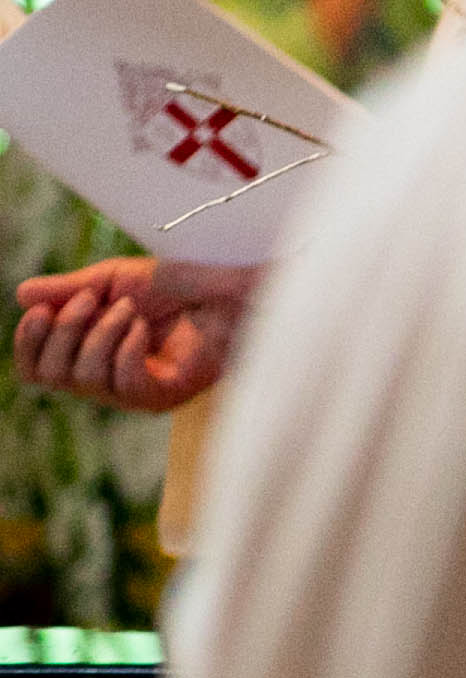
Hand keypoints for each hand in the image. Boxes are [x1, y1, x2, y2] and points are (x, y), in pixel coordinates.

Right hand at [14, 256, 257, 411]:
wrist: (232, 288)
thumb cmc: (180, 282)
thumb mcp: (113, 279)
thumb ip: (67, 290)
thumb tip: (20, 295)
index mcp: (88, 352)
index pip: (35, 367)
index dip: (29, 340)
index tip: (43, 309)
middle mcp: (105, 378)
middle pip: (49, 374)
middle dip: (64, 331)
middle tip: (93, 300)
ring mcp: (134, 392)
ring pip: (83, 378)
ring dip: (101, 333)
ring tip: (132, 310)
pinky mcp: (163, 397)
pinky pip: (122, 384)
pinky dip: (126, 350)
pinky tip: (144, 329)